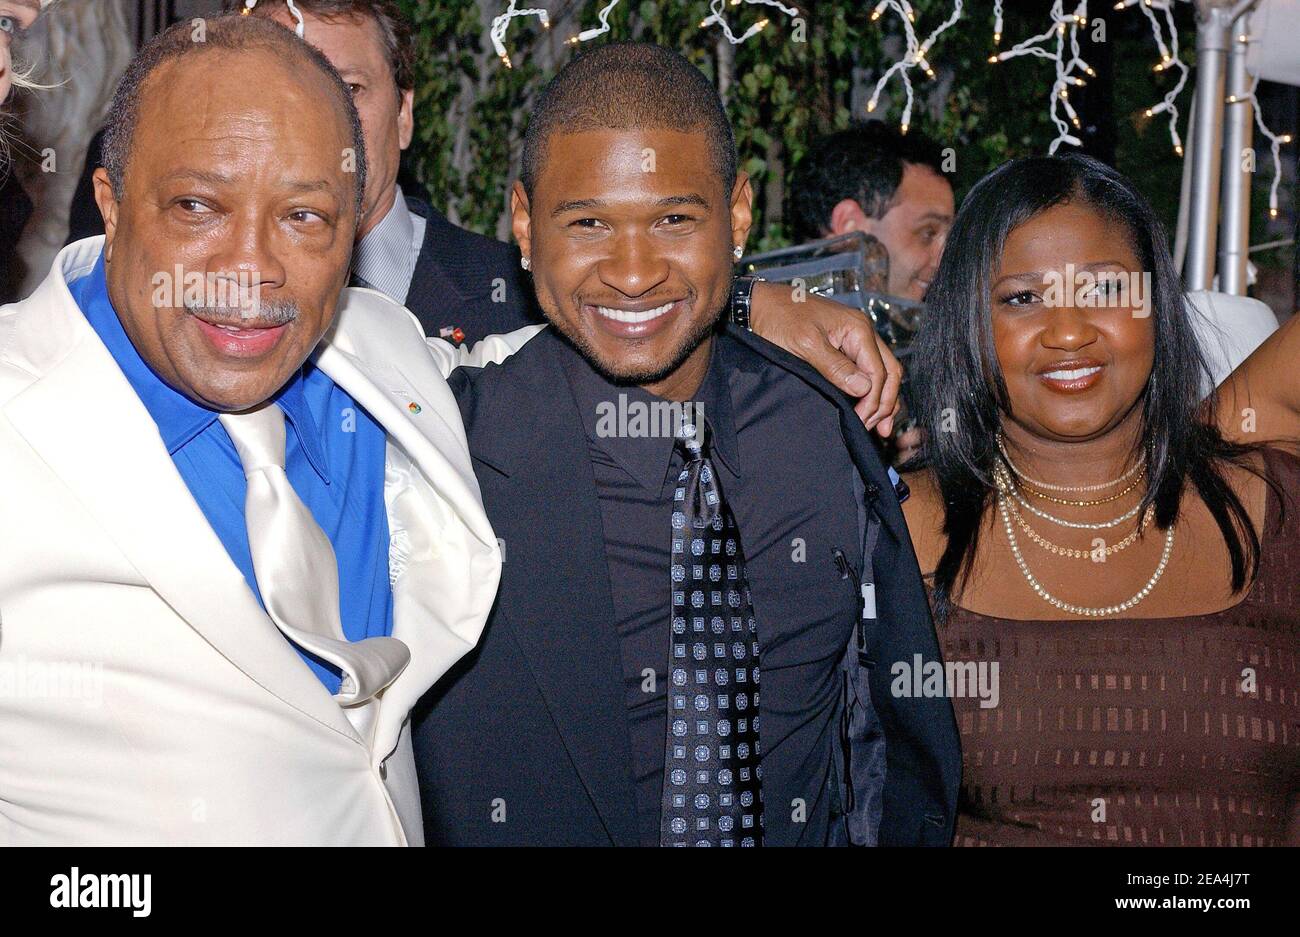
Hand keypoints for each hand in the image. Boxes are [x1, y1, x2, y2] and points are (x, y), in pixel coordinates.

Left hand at [748, 280, 901, 434]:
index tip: (860, 421)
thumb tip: (864, 389)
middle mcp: (862, 331)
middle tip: (876, 429)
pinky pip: (867, 369)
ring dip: (882, 398)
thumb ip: (835, 367)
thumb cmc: (778, 318)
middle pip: (888, 372)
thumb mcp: (805, 345)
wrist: (759, 303)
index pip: (878, 372)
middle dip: (885, 402)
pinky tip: (868, 405)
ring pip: (882, 371)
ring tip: (879, 425)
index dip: (873, 401)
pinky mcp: (843, 345)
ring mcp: (854, 337)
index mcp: (858, 329)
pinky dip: (872, 389)